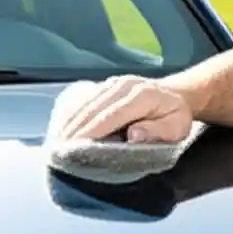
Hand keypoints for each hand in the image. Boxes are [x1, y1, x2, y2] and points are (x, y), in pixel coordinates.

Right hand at [60, 75, 194, 142]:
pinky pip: (83, 97)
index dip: (93, 130)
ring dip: (69, 121)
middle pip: (93, 107)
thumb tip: (133, 135)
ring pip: (85, 101)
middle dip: (75, 128)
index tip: (77, 147)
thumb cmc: (175, 117)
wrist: (174, 95)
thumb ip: (157, 131)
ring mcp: (113, 83)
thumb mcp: (176, 128)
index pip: (112, 114)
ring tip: (56, 142)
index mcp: (143, 96)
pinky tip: (59, 126)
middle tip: (60, 150)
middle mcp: (125, 85)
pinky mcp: (104, 85)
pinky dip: (70, 112)